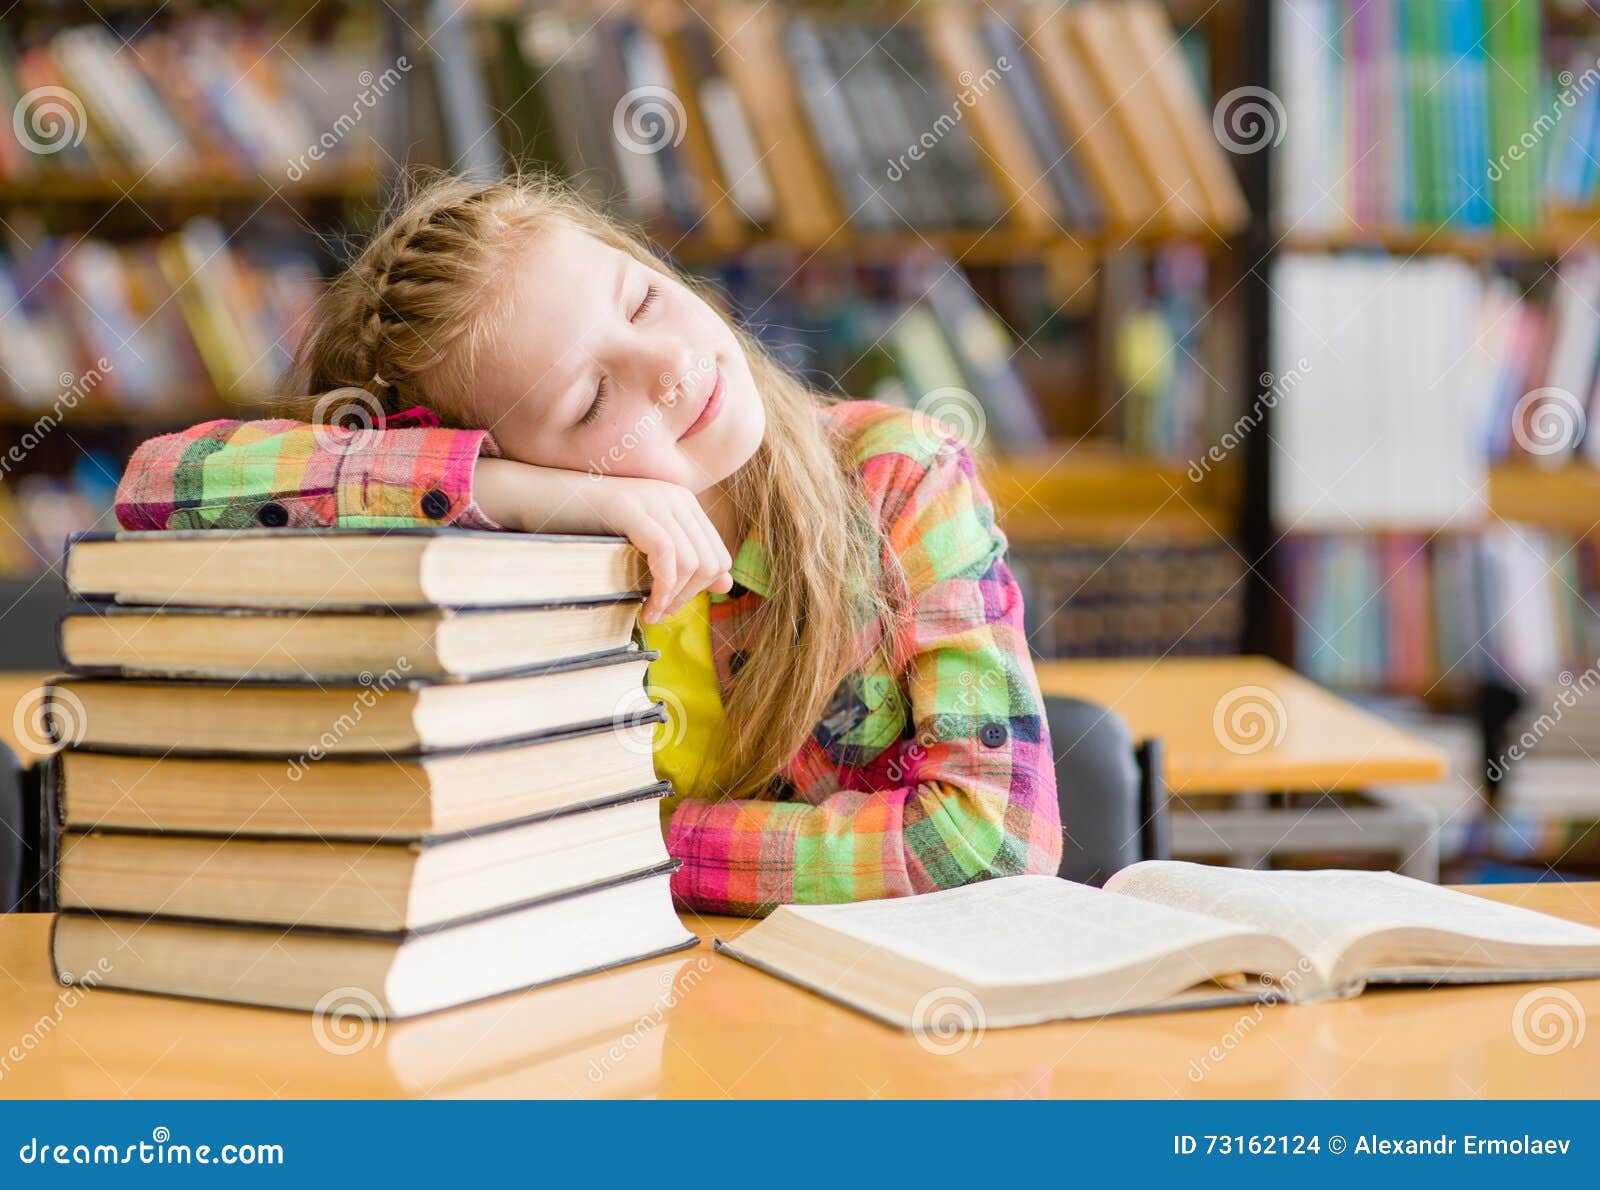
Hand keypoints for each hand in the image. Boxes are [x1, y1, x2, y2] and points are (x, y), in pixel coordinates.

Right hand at [474, 457, 732, 622]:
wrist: (538, 497)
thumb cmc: (586, 525)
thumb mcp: (642, 543)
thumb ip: (683, 559)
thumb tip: (726, 583)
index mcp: (683, 502)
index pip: (717, 555)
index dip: (700, 590)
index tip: (670, 608)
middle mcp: (676, 496)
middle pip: (709, 562)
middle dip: (688, 598)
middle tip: (658, 615)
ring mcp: (655, 500)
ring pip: (692, 563)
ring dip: (675, 599)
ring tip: (650, 615)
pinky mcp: (632, 509)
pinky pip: (667, 557)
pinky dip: (663, 589)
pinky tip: (647, 607)